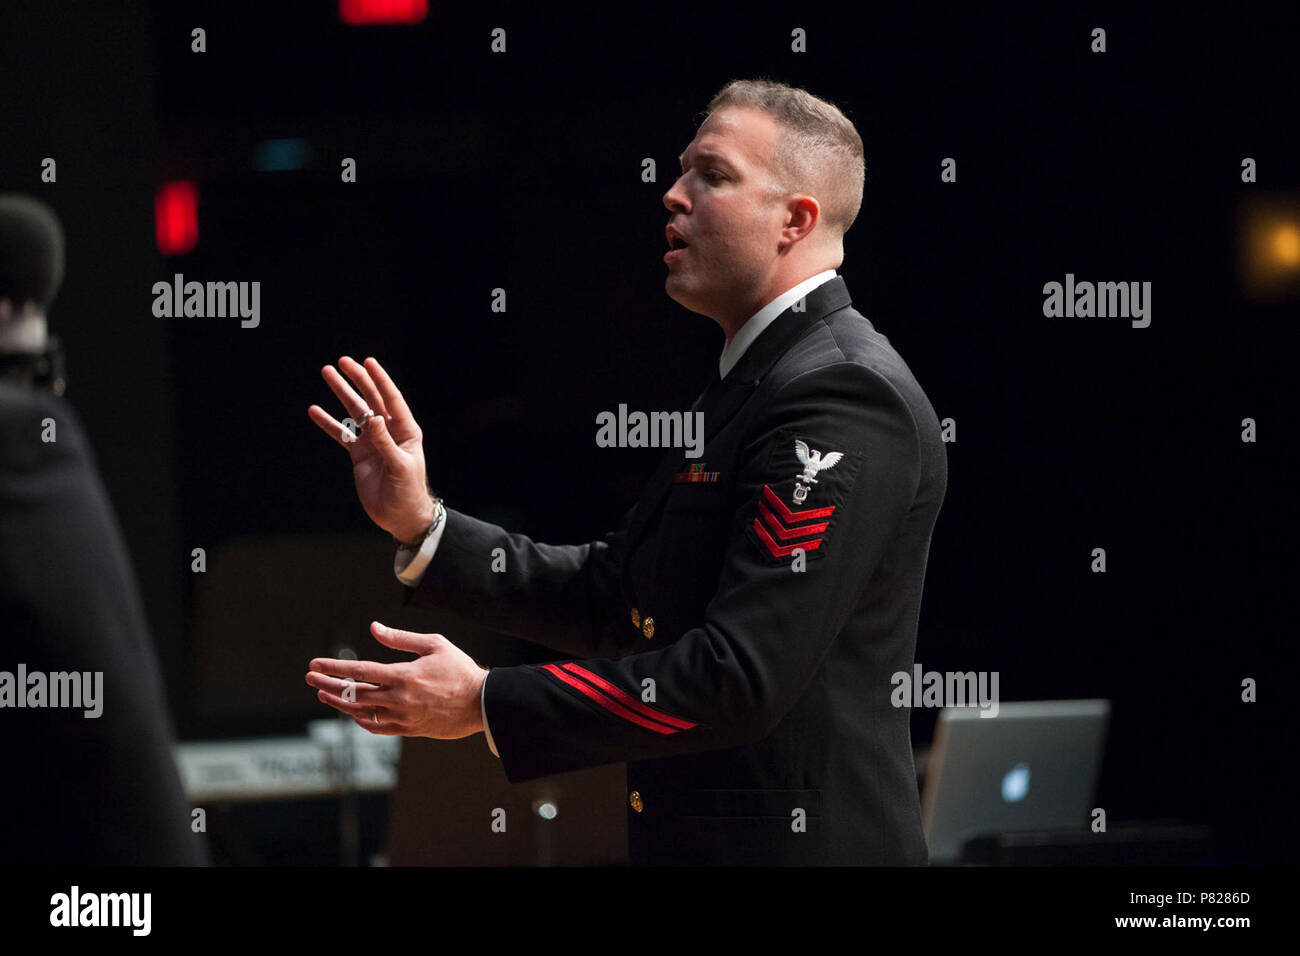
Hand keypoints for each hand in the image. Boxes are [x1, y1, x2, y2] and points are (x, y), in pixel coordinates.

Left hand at [305, 622, 487, 737]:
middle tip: (310, 679)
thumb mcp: (434, 644)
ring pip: (360, 712)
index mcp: (403, 675)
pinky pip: (376, 727)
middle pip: (353, 693)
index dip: (333, 668)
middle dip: (327, 685)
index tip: (314, 665)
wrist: (480, 703)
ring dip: (340, 703)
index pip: (358, 672)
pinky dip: (360, 719)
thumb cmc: (460, 670)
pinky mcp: (408, 729)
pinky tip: (353, 711)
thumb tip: (374, 628)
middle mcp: (398, 699)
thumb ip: (401, 638)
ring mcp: (401, 717)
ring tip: (324, 695)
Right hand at [308, 356, 434, 541]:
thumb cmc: (408, 492)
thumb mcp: (400, 467)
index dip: (380, 380)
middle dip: (357, 379)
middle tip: (342, 361)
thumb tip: (373, 420)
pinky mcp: (360, 455)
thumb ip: (385, 444)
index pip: (391, 399)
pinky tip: (315, 410)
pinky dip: (329, 422)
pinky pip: (342, 434)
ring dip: (342, 393)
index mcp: (405, 431)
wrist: (401, 516)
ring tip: (327, 373)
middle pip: (371, 399)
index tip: (368, 362)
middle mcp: (389, 432)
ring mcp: (373, 442)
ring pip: (355, 412)